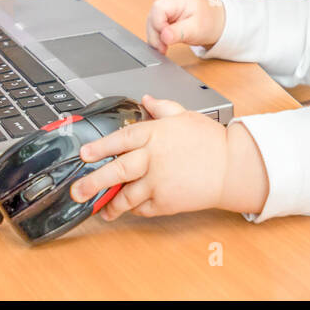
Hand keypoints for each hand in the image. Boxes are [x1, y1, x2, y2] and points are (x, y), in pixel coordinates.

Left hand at [69, 94, 228, 219]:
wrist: (232, 168)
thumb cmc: (210, 142)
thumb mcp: (185, 116)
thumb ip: (161, 108)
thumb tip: (146, 100)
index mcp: (156, 134)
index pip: (121, 138)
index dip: (100, 146)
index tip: (84, 153)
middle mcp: (153, 158)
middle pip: (116, 171)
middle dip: (93, 182)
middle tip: (76, 191)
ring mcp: (159, 182)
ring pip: (126, 196)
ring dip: (111, 205)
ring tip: (101, 210)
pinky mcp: (166, 202)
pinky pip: (143, 208)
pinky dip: (135, 209)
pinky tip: (131, 208)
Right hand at [146, 0, 225, 53]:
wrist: (215, 22)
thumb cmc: (208, 22)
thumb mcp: (196, 29)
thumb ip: (179, 32)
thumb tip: (164, 36)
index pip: (158, 8)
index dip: (158, 24)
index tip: (165, 38)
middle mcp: (169, 1)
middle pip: (152, 16)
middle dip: (155, 34)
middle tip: (163, 48)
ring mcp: (166, 8)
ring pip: (151, 23)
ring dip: (155, 37)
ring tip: (164, 48)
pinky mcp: (164, 17)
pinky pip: (155, 27)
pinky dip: (157, 37)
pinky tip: (163, 45)